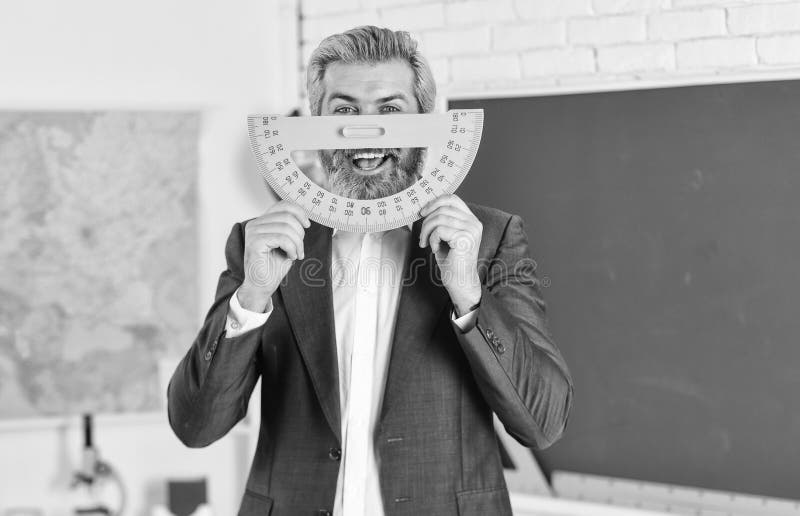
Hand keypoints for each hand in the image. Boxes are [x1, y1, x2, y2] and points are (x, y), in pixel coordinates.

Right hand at [238, 201, 309, 311]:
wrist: (261, 286)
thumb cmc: (273, 267)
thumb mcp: (286, 244)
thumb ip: (290, 229)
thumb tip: (304, 219)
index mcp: (262, 221)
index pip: (283, 205)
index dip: (299, 212)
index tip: (307, 225)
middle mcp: (255, 223)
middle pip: (287, 216)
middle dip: (300, 234)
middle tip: (300, 250)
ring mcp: (253, 232)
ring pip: (286, 228)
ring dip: (297, 244)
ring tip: (295, 255)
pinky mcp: (254, 242)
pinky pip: (282, 238)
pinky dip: (291, 248)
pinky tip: (290, 257)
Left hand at [419, 194, 481, 315]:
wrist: (460, 282)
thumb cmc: (451, 261)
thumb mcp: (445, 236)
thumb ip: (440, 221)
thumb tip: (422, 209)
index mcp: (471, 220)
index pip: (452, 199)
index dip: (435, 202)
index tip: (423, 212)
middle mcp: (474, 223)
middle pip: (443, 208)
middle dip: (427, 221)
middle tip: (422, 236)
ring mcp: (471, 230)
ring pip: (439, 218)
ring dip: (427, 231)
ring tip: (426, 243)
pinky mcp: (465, 239)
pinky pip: (439, 230)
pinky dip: (432, 240)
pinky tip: (436, 250)